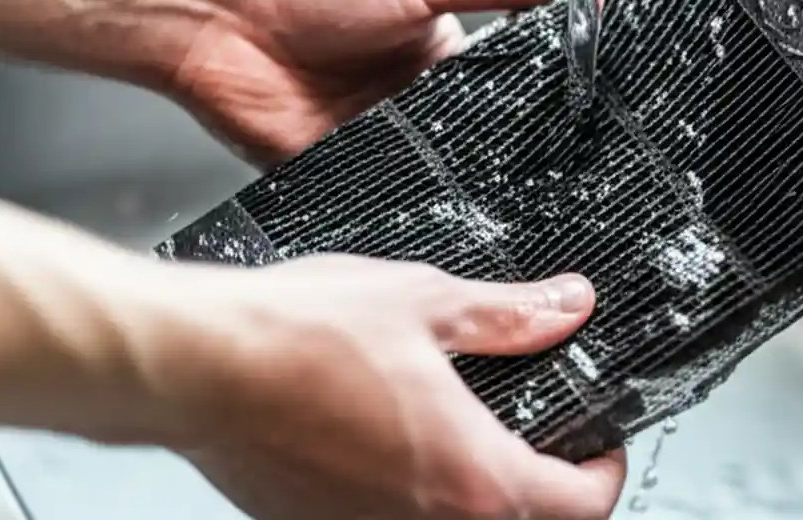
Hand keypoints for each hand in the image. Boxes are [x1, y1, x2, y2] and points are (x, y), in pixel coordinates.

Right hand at [135, 255, 625, 519]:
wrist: (197, 365)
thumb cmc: (296, 337)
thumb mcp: (425, 302)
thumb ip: (508, 315)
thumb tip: (566, 307)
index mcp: (473, 476)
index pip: (582, 504)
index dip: (604, 469)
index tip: (599, 441)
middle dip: (541, 486)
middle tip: (538, 436)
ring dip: (469, 489)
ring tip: (457, 428)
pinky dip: (405, 492)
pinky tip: (383, 437)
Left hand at [170, 0, 576, 164]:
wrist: (217, 21)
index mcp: (440, 40)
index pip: (513, 75)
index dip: (547, 94)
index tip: (591, 113)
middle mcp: (417, 91)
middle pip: (483, 132)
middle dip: (510, 150)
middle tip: (560, 173)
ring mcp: (384, 134)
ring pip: (444, 171)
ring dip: (465, 180)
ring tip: (512, 200)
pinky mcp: (349, 170)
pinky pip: (393, 196)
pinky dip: (414, 204)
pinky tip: (445, 215)